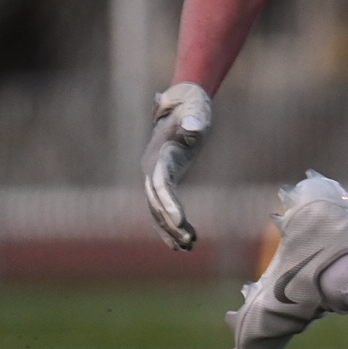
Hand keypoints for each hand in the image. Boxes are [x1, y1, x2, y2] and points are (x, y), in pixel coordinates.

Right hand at [143, 81, 212, 249]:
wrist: (182, 100)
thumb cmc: (192, 105)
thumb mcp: (195, 108)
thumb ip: (194, 118)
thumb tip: (195, 127)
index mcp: (160, 154)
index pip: (161, 184)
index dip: (169, 204)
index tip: (180, 221)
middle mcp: (152, 168)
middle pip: (157, 201)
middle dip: (171, 223)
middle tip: (189, 243)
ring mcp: (155, 174)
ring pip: (158, 208)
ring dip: (170, 229)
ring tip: (188, 248)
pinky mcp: (164, 178)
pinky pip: (163, 206)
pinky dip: (171, 223)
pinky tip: (184, 241)